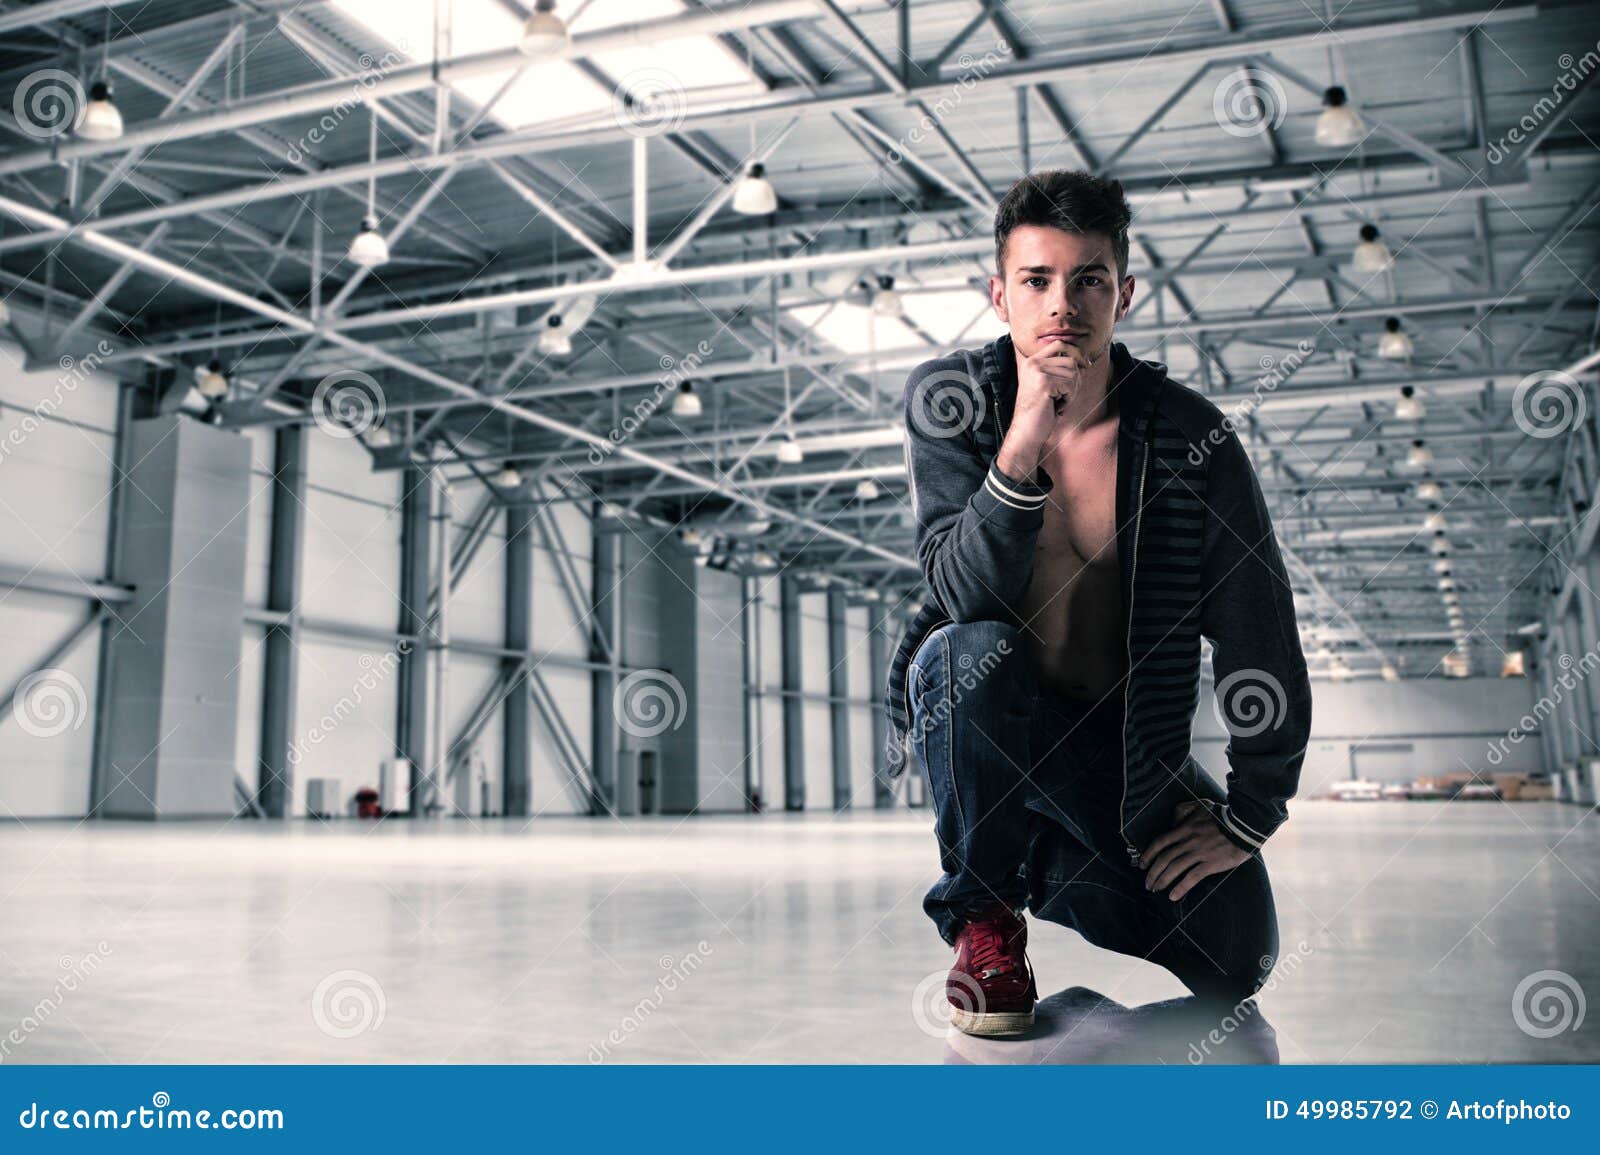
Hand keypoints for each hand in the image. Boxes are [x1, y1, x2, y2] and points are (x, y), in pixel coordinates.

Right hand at [1002, 340, 1096, 476]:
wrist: (1026, 432)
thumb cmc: (1039, 412)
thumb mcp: (1048, 386)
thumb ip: (1058, 370)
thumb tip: (1082, 360)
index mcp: (1032, 362)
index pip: (1059, 344)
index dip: (1076, 352)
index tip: (1085, 365)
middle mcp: (1033, 363)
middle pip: (1071, 360)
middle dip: (1075, 381)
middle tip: (1064, 397)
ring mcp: (1038, 372)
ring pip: (1073, 373)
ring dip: (1071, 392)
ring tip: (1058, 404)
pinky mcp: (1044, 383)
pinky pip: (1070, 386)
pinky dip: (1068, 400)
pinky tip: (1056, 408)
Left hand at [1139, 800, 1248, 901]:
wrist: (1244, 825)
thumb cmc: (1223, 815)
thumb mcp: (1200, 806)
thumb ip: (1183, 811)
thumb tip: (1172, 821)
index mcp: (1184, 828)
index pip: (1160, 843)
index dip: (1148, 855)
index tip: (1142, 865)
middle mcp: (1188, 841)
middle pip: (1164, 858)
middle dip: (1152, 872)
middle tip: (1148, 883)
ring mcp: (1199, 853)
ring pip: (1174, 868)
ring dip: (1162, 881)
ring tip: (1156, 889)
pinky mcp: (1210, 864)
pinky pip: (1192, 878)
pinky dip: (1181, 888)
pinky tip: (1173, 896)